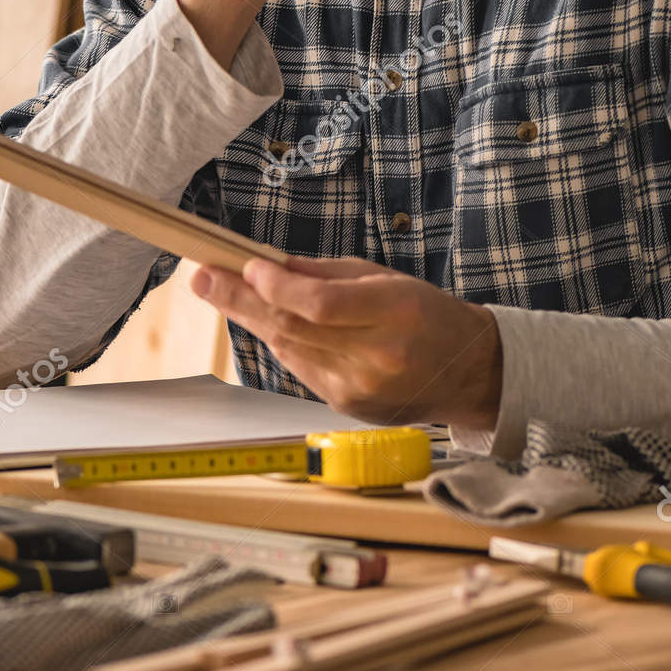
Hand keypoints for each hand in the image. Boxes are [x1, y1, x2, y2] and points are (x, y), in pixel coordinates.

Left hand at [188, 256, 502, 431]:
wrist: (469, 372)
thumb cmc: (426, 314)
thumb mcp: (386, 278)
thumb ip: (325, 276)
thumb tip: (267, 268)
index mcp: (394, 313)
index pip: (319, 305)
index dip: (275, 287)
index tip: (244, 265)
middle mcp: (376, 356)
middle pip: (291, 327)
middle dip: (239, 299)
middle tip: (201, 277)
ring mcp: (359, 386)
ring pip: (288, 348)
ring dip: (253, 318)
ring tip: (222, 289)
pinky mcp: (347, 405)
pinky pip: (300, 367)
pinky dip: (282, 342)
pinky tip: (272, 323)